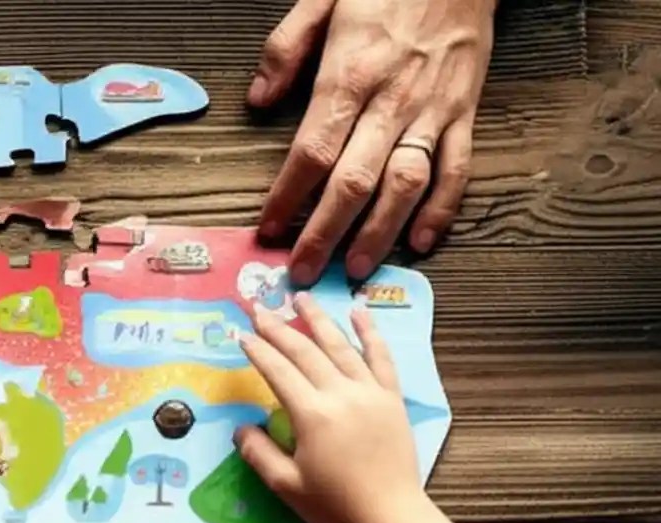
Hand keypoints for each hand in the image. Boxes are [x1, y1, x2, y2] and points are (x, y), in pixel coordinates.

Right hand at [235, 294, 429, 522]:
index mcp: (312, 414)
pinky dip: (370, 332)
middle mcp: (341, 394)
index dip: (257, 350)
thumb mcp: (286, 485)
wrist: (393, 520)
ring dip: (318, 319)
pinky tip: (359, 311)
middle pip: (305, 351)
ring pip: (341, 345)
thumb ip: (259, 452)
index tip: (241, 333)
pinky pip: (381, 358)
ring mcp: (371, 393)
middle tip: (258, 306)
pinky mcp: (392, 399)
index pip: (278, 371)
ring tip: (301, 297)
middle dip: (278, 326)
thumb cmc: (336, 507)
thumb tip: (241, 428)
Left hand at [249, 0, 496, 283]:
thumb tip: (258, 100)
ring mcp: (432, 110)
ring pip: (405, 184)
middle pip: (353, 181)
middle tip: (303, 272)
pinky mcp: (465, 112)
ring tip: (356, 268)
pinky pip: (457, 169)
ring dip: (380, 232)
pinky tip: (421, 241)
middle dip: (325, 233)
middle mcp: (391, 100)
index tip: (268, 229)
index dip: (288, 196)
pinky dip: (442, 209)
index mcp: (349, 74)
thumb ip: (285, 50)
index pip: (312, 150)